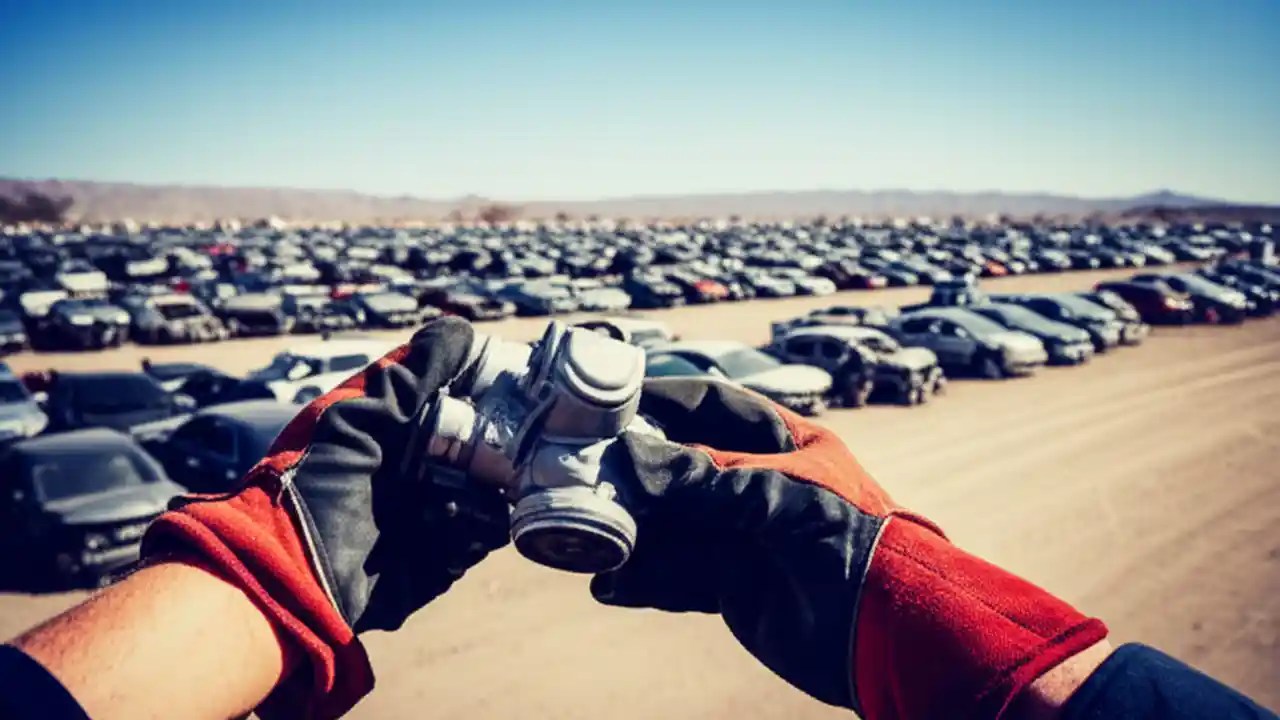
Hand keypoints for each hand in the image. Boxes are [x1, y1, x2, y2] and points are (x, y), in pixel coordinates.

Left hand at [142, 317, 509, 715]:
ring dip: (486, 491)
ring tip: (459, 495)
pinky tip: (447, 526)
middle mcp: (417, 468)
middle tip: (518, 441)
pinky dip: (473, 531)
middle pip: (486, 446)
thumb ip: (407, 378)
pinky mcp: (440, 558)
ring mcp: (430, 513)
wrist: (288, 574)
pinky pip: (478, 538)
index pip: (457, 399)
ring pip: (490, 492)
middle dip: (503, 443)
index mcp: (395, 428)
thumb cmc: (309, 486)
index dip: (488, 389)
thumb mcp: (351, 418)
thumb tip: (460, 328)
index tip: (516, 380)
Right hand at [595, 378, 1106, 719]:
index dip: (667, 399)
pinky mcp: (735, 587)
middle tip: (583, 472)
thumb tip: (630, 457)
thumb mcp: (777, 496)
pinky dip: (643, 578)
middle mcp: (762, 486)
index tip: (616, 397)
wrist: (889, 633)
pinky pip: (678, 575)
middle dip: (635, 473)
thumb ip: (704, 478)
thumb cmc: (850, 541)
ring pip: (673, 525)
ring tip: (583, 534)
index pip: (716, 406)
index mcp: (787, 444)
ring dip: (630, 531)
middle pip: (683, 467)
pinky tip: (608, 581)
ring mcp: (747, 538)